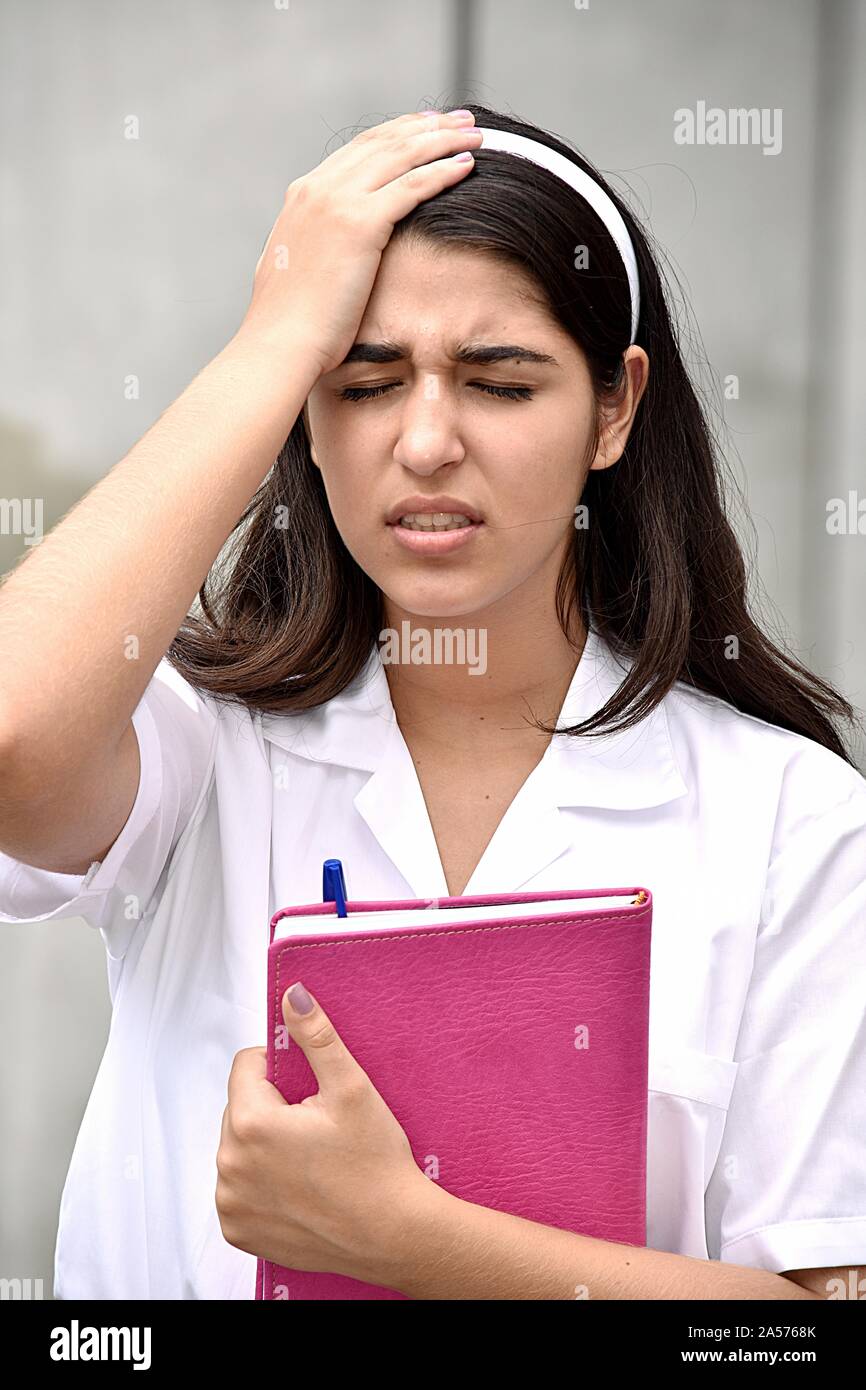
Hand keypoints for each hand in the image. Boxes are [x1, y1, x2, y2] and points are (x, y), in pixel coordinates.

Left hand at [215, 979, 440, 1286]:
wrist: (394, 1235)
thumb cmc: (377, 1166)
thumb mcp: (351, 1088)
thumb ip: (316, 1036)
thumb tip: (293, 996)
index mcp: (251, 1124)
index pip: (247, 1065)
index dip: (281, 1067)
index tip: (311, 1089)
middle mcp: (230, 1165)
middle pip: (241, 1107)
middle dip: (273, 1108)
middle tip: (318, 1128)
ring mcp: (231, 1203)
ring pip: (239, 1146)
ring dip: (265, 1145)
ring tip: (311, 1159)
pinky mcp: (238, 1230)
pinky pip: (239, 1187)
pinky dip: (262, 1182)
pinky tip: (298, 1187)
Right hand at [237, 108, 482, 375]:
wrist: (279, 344)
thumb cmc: (290, 327)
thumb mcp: (296, 273)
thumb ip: (313, 250)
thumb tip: (323, 256)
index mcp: (303, 196)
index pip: (358, 150)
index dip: (397, 134)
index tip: (427, 128)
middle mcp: (318, 188)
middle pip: (383, 141)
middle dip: (426, 126)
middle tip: (461, 118)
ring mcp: (337, 201)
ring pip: (402, 155)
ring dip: (443, 140)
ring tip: (475, 133)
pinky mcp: (359, 224)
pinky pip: (412, 186)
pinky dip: (442, 170)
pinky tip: (468, 164)